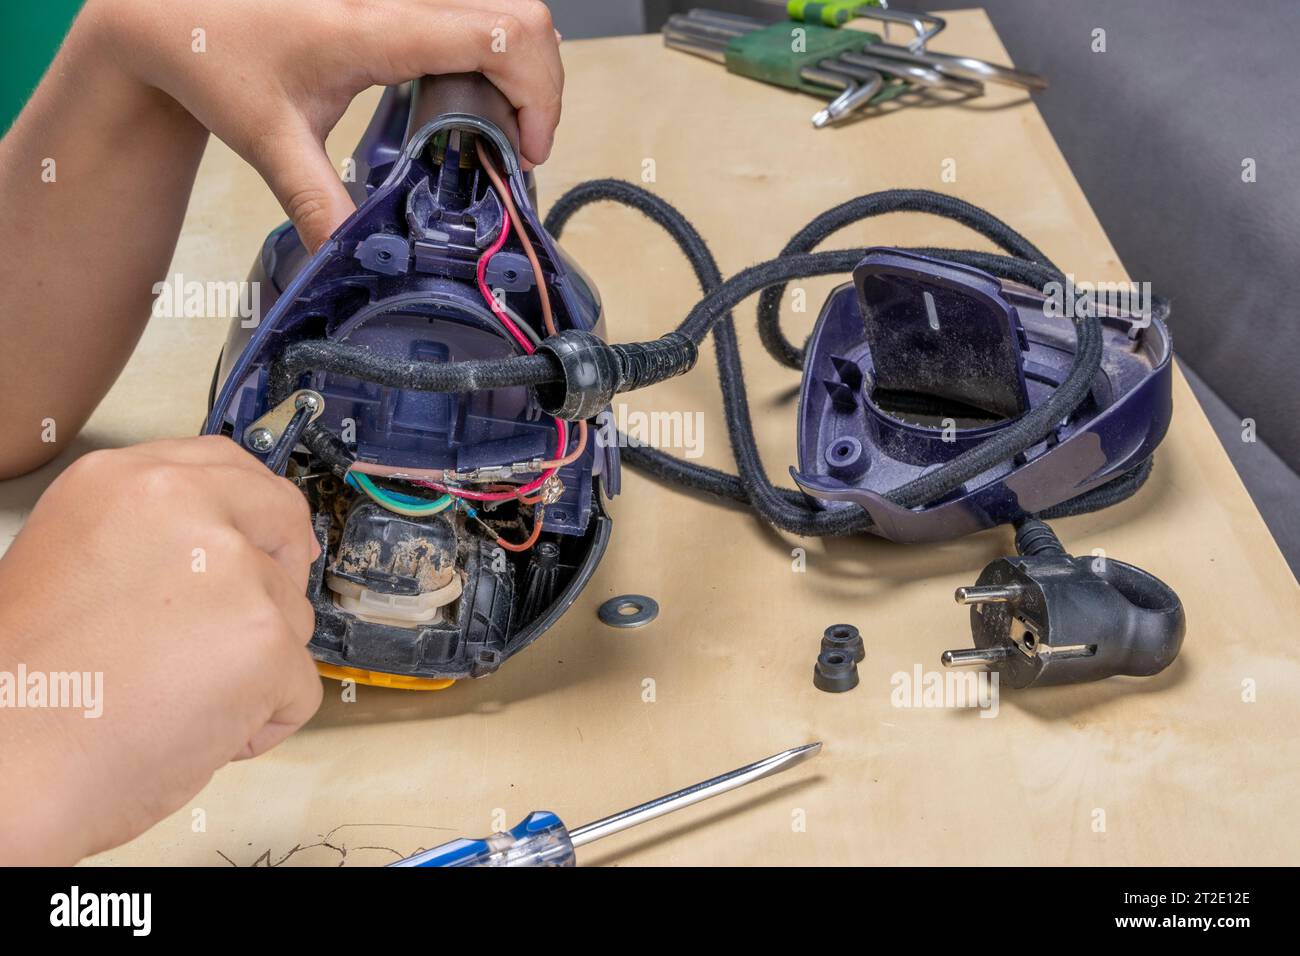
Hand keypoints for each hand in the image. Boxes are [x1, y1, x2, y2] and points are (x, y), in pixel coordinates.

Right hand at [0, 437, 322, 863]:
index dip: (258, 513)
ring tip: (174, 698)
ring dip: (258, 664)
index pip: (229, 468)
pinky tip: (195, 735)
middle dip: (281, 575)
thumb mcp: (76, 564)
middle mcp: (183, 508)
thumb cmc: (25, 691)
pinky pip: (302, 687)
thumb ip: (157, 541)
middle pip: (283, 521)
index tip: (269, 542)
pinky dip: (264, 722)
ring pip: (294, 614)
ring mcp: (233, 572)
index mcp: (125, 482)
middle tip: (242, 632)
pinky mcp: (265, 642)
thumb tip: (232, 547)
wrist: (5, 769)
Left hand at [87, 0, 564, 250]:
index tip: (527, 148)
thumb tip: (356, 259)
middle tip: (520, 143)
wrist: (168, 4)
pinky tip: (468, 88)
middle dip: (543, 84)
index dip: (538, 95)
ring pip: (506, 5)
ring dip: (522, 62)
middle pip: (523, 15)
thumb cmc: (213, 54)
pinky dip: (494, 46)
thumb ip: (320, 207)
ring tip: (500, 119)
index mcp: (374, 27)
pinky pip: (474, 7)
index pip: (502, 36)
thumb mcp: (270, 143)